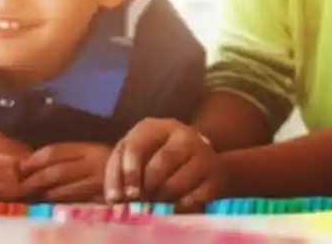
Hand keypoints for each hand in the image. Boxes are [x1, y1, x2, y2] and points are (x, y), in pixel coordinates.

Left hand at [20, 143, 110, 201]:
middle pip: (56, 171)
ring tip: (31, 194)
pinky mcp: (100, 194)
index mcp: (89, 147)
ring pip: (63, 187)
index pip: (55, 151)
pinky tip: (48, 201)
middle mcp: (93, 161)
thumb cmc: (109, 163)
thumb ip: (69, 155)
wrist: (140, 174)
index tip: (21, 166)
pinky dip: (57, 200)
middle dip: (34, 179)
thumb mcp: (91, 152)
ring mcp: (97, 179)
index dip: (34, 160)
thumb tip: (32, 162)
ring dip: (43, 192)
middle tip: (20, 185)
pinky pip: (73, 198)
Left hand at [106, 118, 225, 208]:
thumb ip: (120, 173)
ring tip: (157, 201)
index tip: (122, 196)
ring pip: (177, 182)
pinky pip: (194, 196)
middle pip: (162, 161)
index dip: (127, 173)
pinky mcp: (216, 173)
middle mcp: (184, 134)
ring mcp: (203, 152)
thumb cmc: (157, 161)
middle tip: (140, 200)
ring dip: (162, 197)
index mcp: (158, 127)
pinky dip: (181, 205)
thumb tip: (115, 198)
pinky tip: (177, 203)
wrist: (202, 164)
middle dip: (146, 186)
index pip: (136, 147)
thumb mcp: (136, 158)